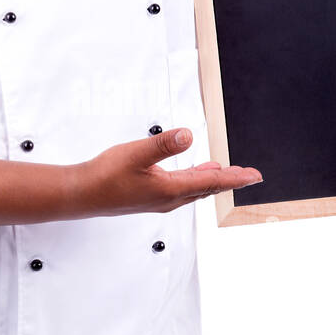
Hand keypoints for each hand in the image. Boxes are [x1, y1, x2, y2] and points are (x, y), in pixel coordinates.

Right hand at [74, 127, 262, 216]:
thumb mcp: (135, 154)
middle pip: (207, 187)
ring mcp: (159, 199)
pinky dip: (194, 179)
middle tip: (250, 175)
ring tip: (228, 173)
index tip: (255, 176)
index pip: (211, 181)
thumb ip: (163, 144)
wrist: (81, 195)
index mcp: (169, 189)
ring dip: (213, 180)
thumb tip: (188, 135)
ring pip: (194, 188)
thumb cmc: (104, 176)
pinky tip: (193, 172)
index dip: (235, 177)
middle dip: (230, 180)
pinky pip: (181, 188)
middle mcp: (168, 198)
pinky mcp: (149, 196)